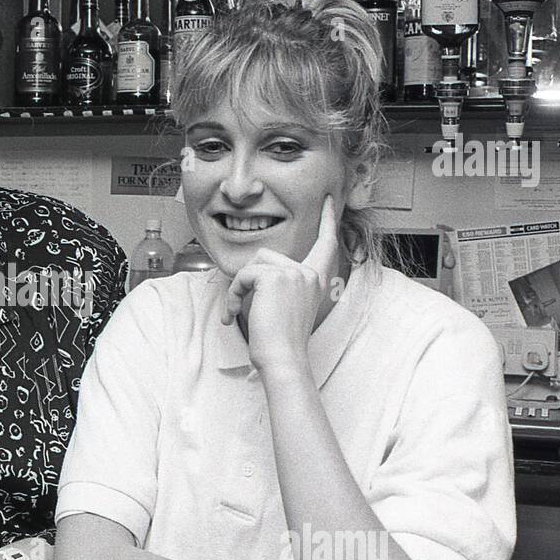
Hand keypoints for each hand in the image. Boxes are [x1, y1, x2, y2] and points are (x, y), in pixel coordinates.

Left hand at [221, 193, 339, 374]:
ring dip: (239, 288)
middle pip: (267, 257)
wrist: (282, 359)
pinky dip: (232, 295)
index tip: (327, 200)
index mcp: (316, 281)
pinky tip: (233, 314)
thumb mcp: (286, 308)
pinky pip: (243, 276)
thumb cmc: (281, 343)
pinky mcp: (276, 277)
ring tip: (237, 312)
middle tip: (236, 307)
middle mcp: (309, 274)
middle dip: (248, 280)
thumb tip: (256, 275)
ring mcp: (295, 274)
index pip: (325, 245)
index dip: (327, 222)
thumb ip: (282, 286)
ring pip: (254, 264)